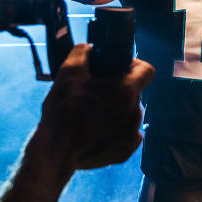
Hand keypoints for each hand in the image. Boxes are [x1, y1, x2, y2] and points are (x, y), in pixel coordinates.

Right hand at [39, 43, 154, 169]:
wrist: (55, 151)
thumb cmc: (63, 111)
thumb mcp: (68, 71)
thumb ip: (82, 52)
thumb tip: (88, 49)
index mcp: (126, 91)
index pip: (146, 70)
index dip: (133, 65)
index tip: (117, 69)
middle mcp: (134, 113)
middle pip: (133, 93)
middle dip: (117, 90)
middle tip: (94, 92)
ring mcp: (131, 135)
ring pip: (129, 115)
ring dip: (116, 111)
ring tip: (92, 114)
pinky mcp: (123, 152)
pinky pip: (126, 136)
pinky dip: (115, 132)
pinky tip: (97, 131)